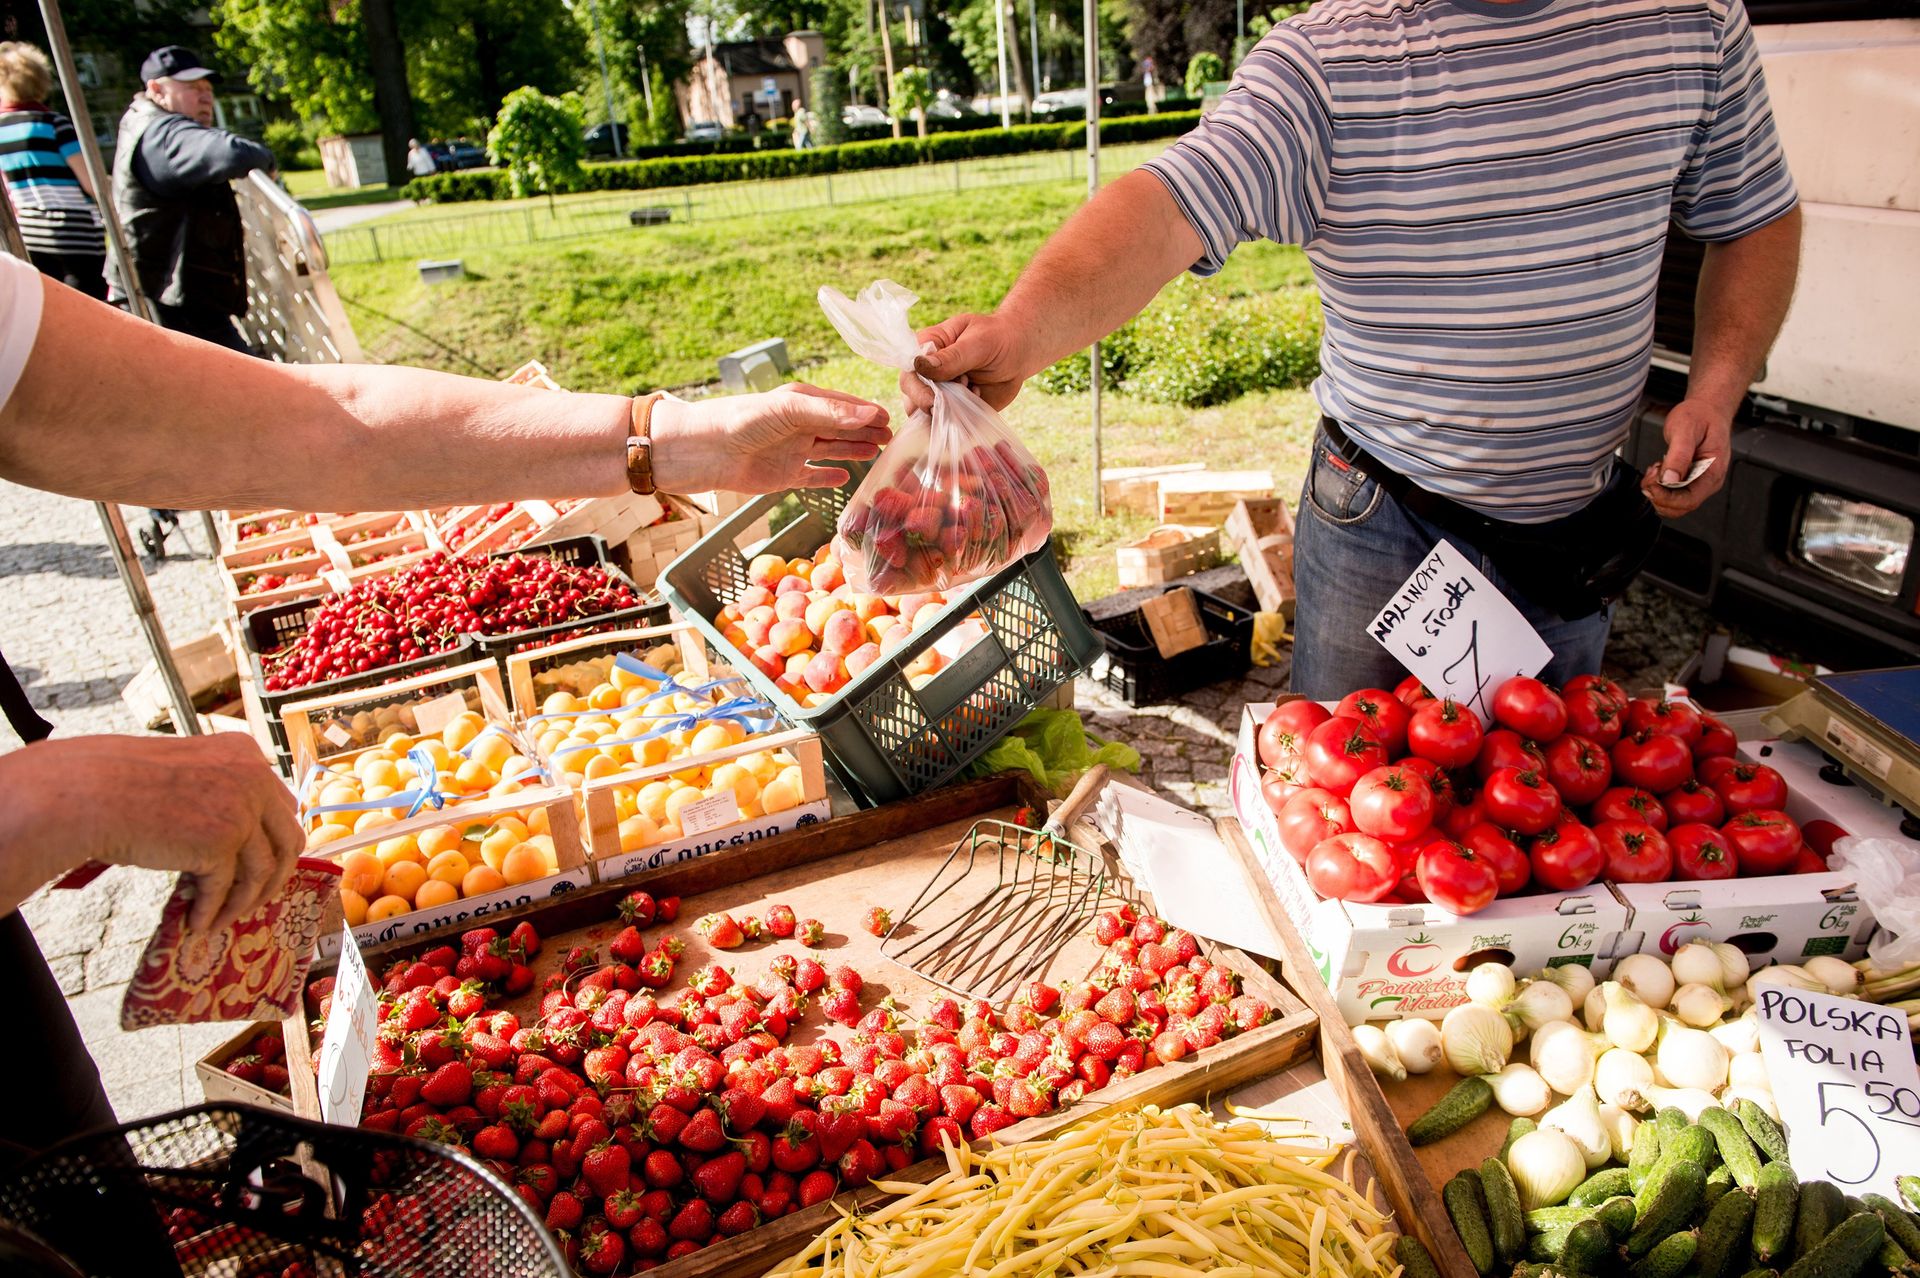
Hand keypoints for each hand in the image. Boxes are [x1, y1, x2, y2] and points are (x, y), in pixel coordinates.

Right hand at [0, 734, 303, 932]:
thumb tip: (243, 843)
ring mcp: (241, 811)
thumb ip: (223, 794)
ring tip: (223, 919)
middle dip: (274, 877)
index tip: (266, 867)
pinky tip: (199, 923)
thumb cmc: (126, 784)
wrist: (90, 792)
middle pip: (287, 840)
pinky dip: (213, 910)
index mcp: (247, 754)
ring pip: (261, 871)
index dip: (277, 842)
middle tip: (255, 900)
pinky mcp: (220, 843)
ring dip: (242, 902)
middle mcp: (254, 779)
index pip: (283, 807)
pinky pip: (225, 888)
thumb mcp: (190, 773)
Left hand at [651, 384, 889, 493]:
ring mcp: (792, 451)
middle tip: (894, 437)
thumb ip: (832, 413)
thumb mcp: (791, 410)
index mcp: (801, 402)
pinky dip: (828, 477)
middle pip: (840, 428)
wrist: (704, 451)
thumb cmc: (743, 420)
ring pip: (831, 450)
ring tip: (878, 452)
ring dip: (854, 451)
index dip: (866, 412)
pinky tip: (845, 477)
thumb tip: (871, 413)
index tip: (892, 418)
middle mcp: (799, 425)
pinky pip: (812, 476)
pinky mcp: (783, 476)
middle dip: (866, 431)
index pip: (843, 406)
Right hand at [901, 313, 1034, 413]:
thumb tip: (920, 366)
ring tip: (973, 391)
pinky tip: (978, 398)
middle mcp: (927, 373)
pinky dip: (960, 421)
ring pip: (926, 414)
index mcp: (926, 348)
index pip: (908, 372)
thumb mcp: (978, 342)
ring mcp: (940, 393)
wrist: (1019, 354)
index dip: (916, 388)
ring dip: (947, 412)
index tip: (933, 399)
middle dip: (931, 404)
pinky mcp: (954, 408)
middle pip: (912, 397)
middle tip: (962, 390)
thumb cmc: (997, 338)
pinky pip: (947, 423)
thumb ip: (951, 357)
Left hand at [1640, 398, 1731, 518]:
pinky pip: (1673, 494)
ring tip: (1655, 470)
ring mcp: (1700, 482)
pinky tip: (1658, 471)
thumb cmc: (1700, 416)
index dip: (1666, 498)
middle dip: (1659, 496)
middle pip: (1681, 507)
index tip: (1651, 484)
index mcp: (1712, 471)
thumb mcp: (1685, 429)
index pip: (1689, 500)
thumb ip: (1678, 455)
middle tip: (1650, 475)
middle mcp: (1709, 481)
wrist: (1706, 409)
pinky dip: (1660, 487)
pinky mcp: (1691, 480)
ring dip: (1658, 492)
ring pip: (1675, 504)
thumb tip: (1670, 478)